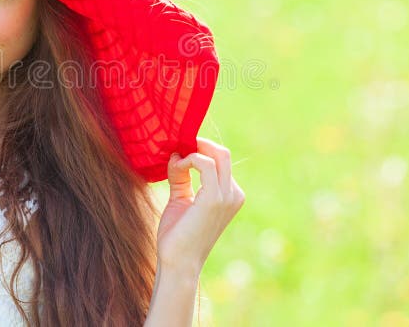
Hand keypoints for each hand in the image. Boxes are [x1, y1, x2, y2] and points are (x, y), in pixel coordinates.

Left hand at [156, 137, 244, 276]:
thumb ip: (182, 176)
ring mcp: (227, 196)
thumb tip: (177, 154)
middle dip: (199, 144)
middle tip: (176, 147)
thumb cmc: (178, 235)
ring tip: (174, 160)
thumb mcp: (181, 198)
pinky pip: (205, 164)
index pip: (220, 160)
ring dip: (191, 151)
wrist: (177, 262)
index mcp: (230, 195)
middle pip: (223, 153)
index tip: (177, 150)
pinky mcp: (214, 198)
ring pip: (217, 154)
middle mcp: (234, 194)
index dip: (199, 150)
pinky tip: (176, 166)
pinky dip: (189, 159)